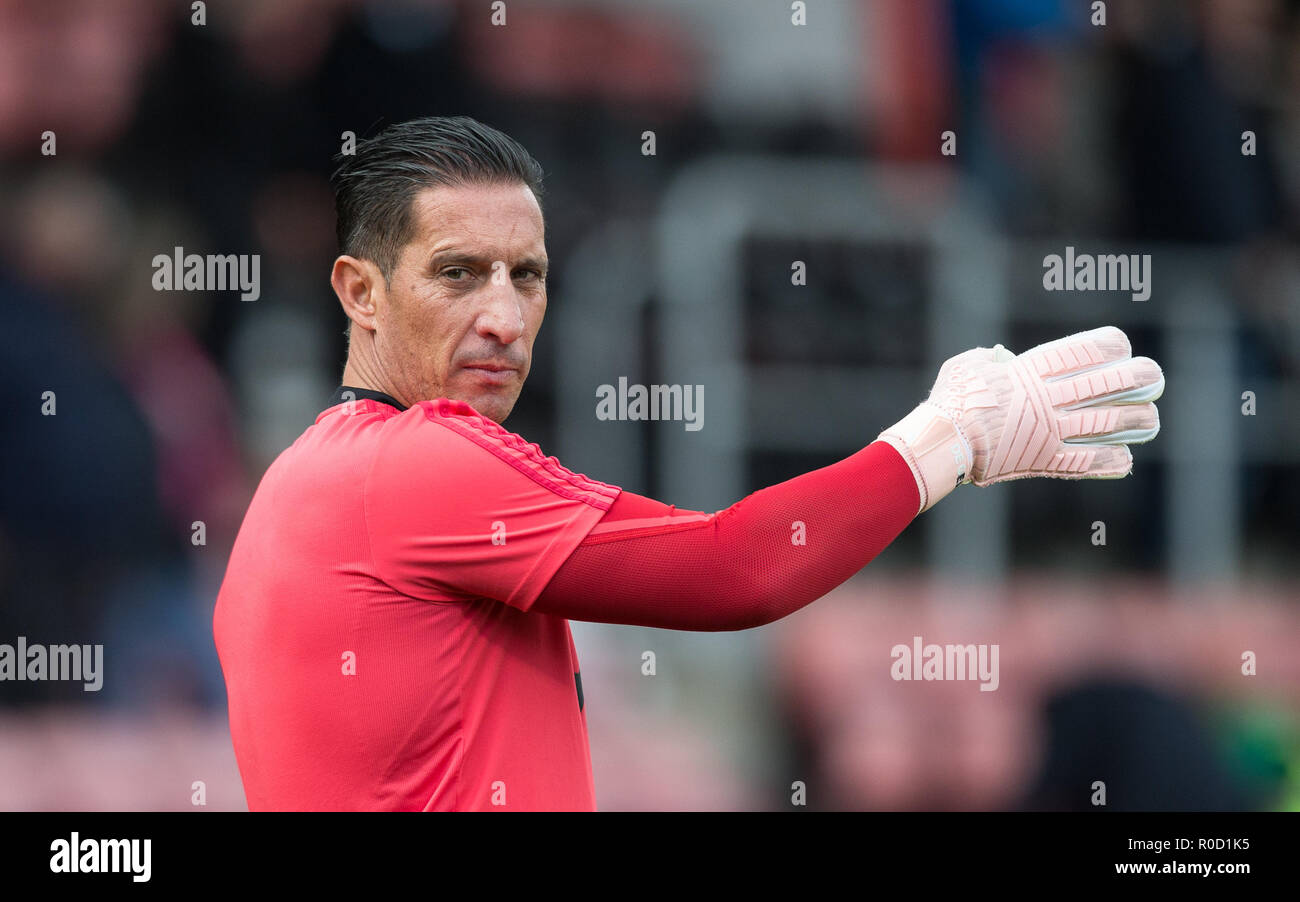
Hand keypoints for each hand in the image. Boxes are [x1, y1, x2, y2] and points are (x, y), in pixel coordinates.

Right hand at [877, 326, 1163, 512]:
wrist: (944, 442)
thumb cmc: (951, 400)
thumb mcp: (968, 365)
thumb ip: (991, 360)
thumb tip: (1001, 358)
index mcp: (1031, 371)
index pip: (1085, 351)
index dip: (1110, 346)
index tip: (1121, 347)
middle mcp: (1049, 399)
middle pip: (1108, 384)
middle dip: (1138, 379)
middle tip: (1154, 378)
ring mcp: (1050, 431)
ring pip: (1109, 423)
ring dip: (1136, 421)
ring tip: (1150, 419)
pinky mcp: (1046, 460)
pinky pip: (1088, 461)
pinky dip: (1110, 461)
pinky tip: (1125, 458)